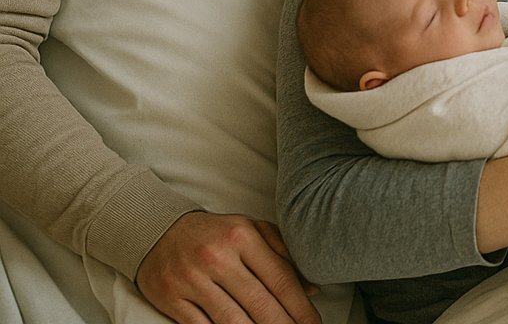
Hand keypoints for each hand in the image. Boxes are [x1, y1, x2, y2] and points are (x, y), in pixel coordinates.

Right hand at [136, 212, 319, 323]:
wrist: (159, 230)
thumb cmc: (215, 233)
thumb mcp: (251, 229)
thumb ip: (283, 254)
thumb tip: (311, 289)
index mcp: (243, 236)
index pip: (280, 279)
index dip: (300, 307)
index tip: (313, 323)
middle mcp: (218, 257)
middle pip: (260, 303)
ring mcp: (192, 279)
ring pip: (232, 320)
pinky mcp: (171, 298)